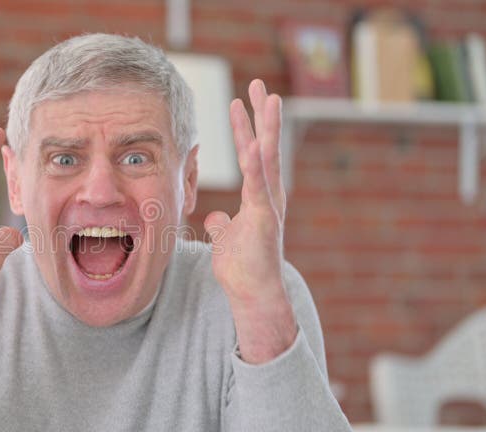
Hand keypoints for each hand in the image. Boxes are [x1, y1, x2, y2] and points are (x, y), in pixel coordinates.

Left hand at [203, 80, 296, 363]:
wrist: (253, 294)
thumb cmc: (242, 269)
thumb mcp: (226, 239)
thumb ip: (222, 224)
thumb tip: (215, 217)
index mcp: (260, 196)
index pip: (253, 153)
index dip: (246, 127)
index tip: (241, 101)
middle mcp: (269, 195)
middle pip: (266, 146)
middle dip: (262, 114)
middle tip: (259, 84)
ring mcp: (269, 205)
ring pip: (268, 157)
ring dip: (266, 127)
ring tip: (266, 97)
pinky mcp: (264, 219)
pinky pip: (258, 187)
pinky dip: (255, 165)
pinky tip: (252, 143)